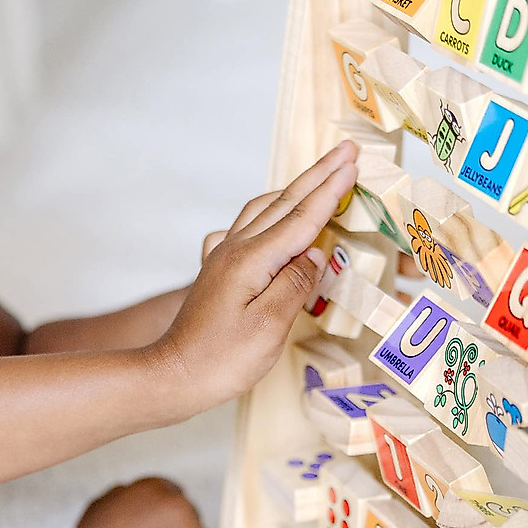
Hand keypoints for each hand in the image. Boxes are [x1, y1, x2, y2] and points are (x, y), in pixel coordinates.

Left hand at [158, 142, 357, 412]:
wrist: (174, 377)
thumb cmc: (221, 361)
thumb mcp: (269, 327)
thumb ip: (296, 284)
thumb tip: (314, 253)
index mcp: (251, 260)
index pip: (302, 218)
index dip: (330, 192)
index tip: (353, 163)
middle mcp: (234, 251)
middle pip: (282, 204)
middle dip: (317, 177)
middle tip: (346, 151)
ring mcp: (222, 260)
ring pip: (261, 212)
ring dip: (292, 191)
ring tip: (318, 177)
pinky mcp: (216, 274)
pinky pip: (244, 231)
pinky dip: (265, 215)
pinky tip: (266, 219)